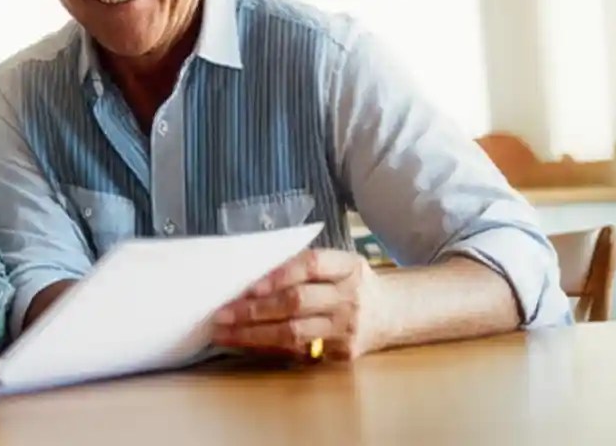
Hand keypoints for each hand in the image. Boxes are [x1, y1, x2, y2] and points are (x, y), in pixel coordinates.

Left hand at [211, 249, 390, 360]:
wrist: (393, 312)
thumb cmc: (351, 282)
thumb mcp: (338, 263)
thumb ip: (302, 265)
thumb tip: (248, 273)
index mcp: (347, 266)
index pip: (310, 265)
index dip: (279, 274)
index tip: (249, 286)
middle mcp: (348, 296)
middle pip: (296, 302)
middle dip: (253, 310)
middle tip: (221, 314)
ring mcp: (346, 327)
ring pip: (294, 332)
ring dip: (253, 334)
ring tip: (224, 333)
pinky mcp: (343, 352)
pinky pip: (299, 351)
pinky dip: (269, 348)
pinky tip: (246, 345)